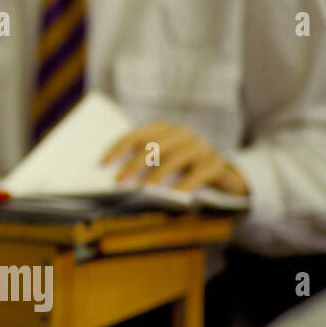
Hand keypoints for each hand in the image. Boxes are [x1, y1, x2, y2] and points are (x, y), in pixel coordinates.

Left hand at [103, 121, 249, 194]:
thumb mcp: (161, 168)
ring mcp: (201, 147)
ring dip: (158, 174)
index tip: (103, 163)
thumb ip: (144, 169)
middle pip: (155, 145)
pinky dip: (186, 183)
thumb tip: (118, 181)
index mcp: (164, 130)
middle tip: (120, 182)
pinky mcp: (217, 163)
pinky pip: (200, 172)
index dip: (119, 148)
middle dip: (135, 163)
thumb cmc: (181, 173)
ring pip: (176, 157)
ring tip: (146, 189)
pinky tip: (176, 195)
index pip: (137, 135)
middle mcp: (183, 134)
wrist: (221, 178)